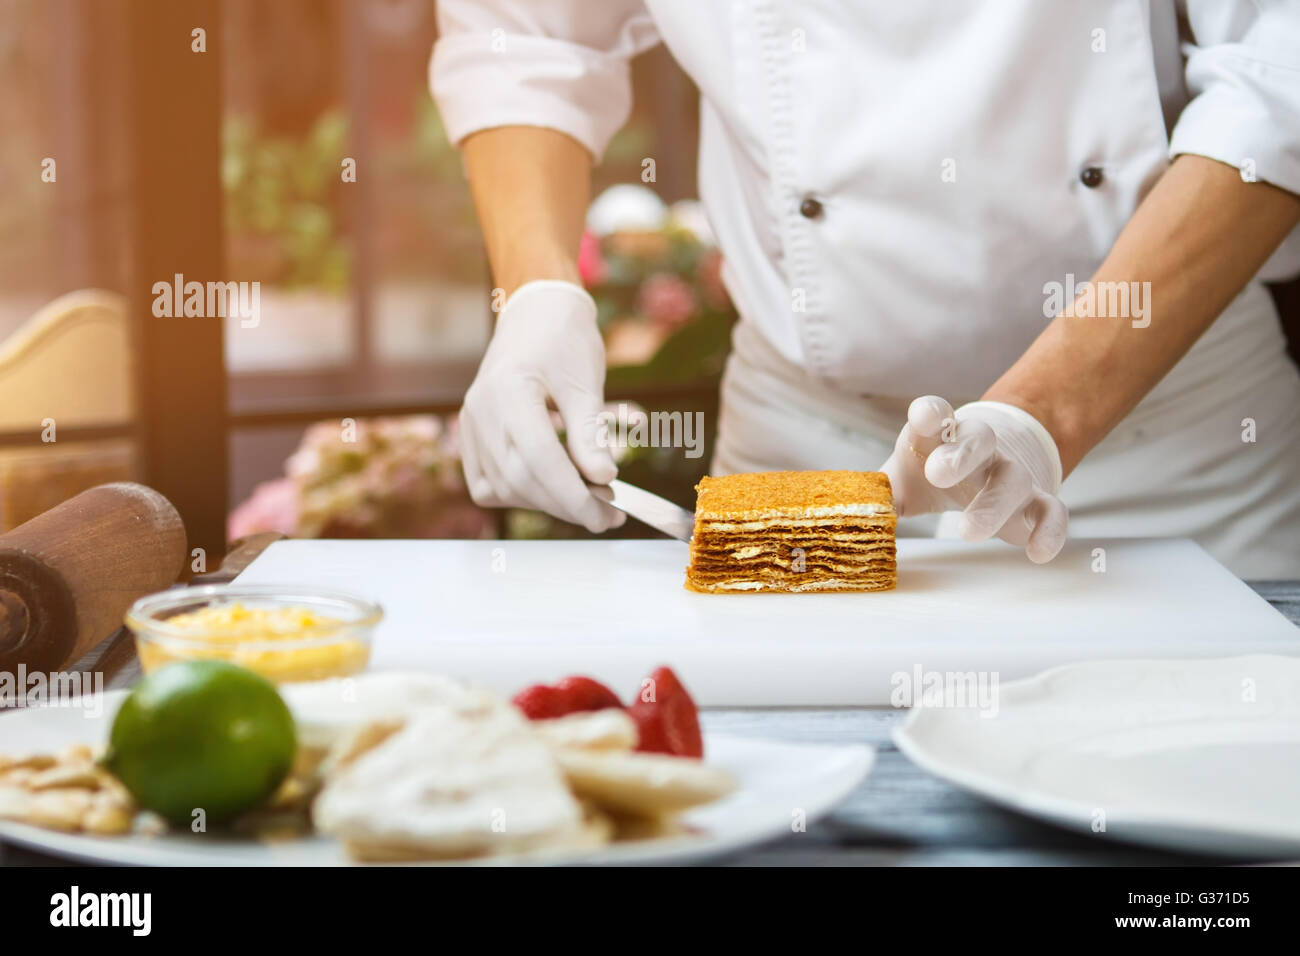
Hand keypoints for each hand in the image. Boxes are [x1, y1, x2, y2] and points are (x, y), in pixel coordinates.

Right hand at [459, 280, 625, 532]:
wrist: (536, 311)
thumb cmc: (564, 338)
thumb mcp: (586, 383)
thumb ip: (590, 434)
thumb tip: (602, 479)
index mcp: (507, 392)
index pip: (539, 462)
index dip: (573, 497)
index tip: (606, 515)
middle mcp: (480, 411)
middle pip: (519, 481)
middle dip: (566, 506)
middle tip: (607, 514)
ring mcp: (471, 423)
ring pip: (502, 487)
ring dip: (547, 503)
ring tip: (589, 499)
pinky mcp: (472, 433)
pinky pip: (487, 481)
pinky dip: (521, 493)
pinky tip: (553, 488)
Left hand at [880, 396, 1067, 562]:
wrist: (984, 466)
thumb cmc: (931, 471)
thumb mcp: (902, 478)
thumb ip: (880, 493)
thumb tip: (853, 516)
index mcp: (939, 436)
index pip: (935, 414)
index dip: (929, 412)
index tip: (923, 416)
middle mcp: (979, 449)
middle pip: (979, 439)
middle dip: (960, 454)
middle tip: (938, 473)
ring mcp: (1011, 473)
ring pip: (1012, 478)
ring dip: (993, 503)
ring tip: (967, 532)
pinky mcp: (1035, 501)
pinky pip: (1051, 510)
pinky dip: (1048, 530)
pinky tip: (1036, 552)